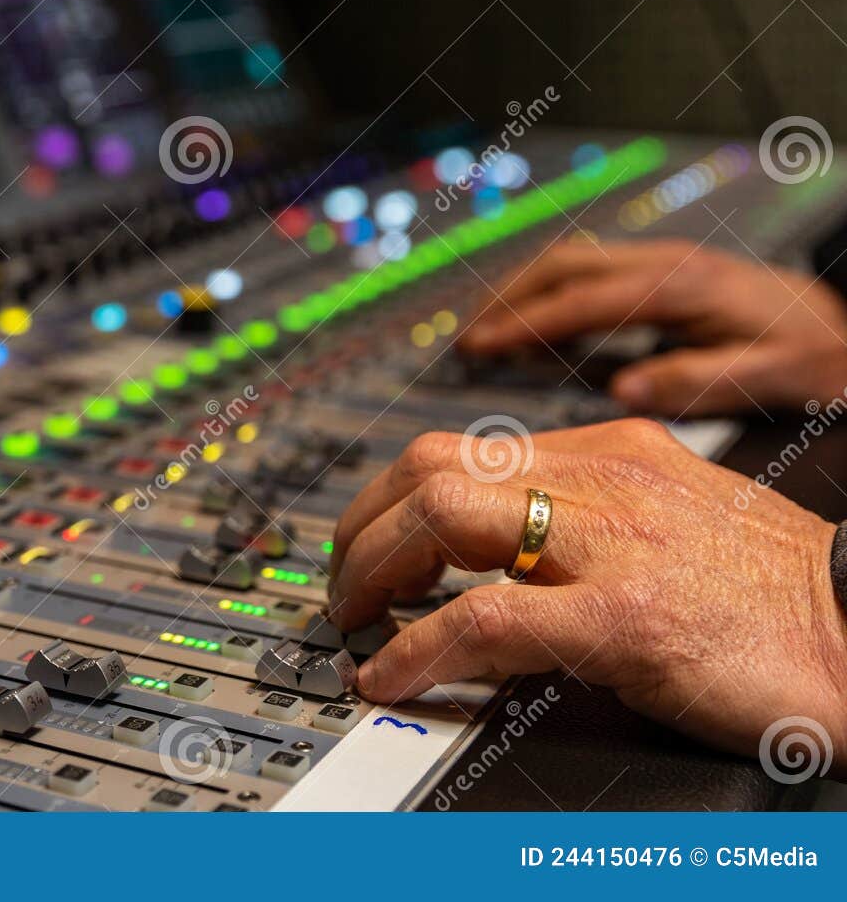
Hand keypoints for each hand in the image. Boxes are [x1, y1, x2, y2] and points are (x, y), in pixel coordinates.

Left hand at [326, 419, 846, 771]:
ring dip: (372, 572)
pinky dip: (416, 648)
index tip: (372, 540)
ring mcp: (612, 545)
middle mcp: (602, 481)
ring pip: (441, 517)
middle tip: (344, 584)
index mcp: (611, 454)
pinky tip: (391, 675)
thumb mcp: (671, 522)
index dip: (395, 495)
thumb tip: (502, 552)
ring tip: (352, 621)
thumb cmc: (779, 592)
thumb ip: (590, 517)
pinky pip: (484, 621)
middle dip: (363, 525)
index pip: (465, 448)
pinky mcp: (626, 617)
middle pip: (430, 466)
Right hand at [457, 238, 846, 415]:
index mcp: (683, 288)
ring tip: (484, 330)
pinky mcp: (662, 269)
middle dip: (506, 298)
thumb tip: (623, 389)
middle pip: (563, 264)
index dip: (527, 323)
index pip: (584, 300)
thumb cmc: (816, 356)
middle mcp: (665, 262)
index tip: (481, 346)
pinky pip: (588, 270)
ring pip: (571, 260)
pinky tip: (534, 322)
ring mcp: (661, 260)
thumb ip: (695, 381)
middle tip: (465, 338)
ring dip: (521, 289)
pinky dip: (548, 291)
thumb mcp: (767, 376)